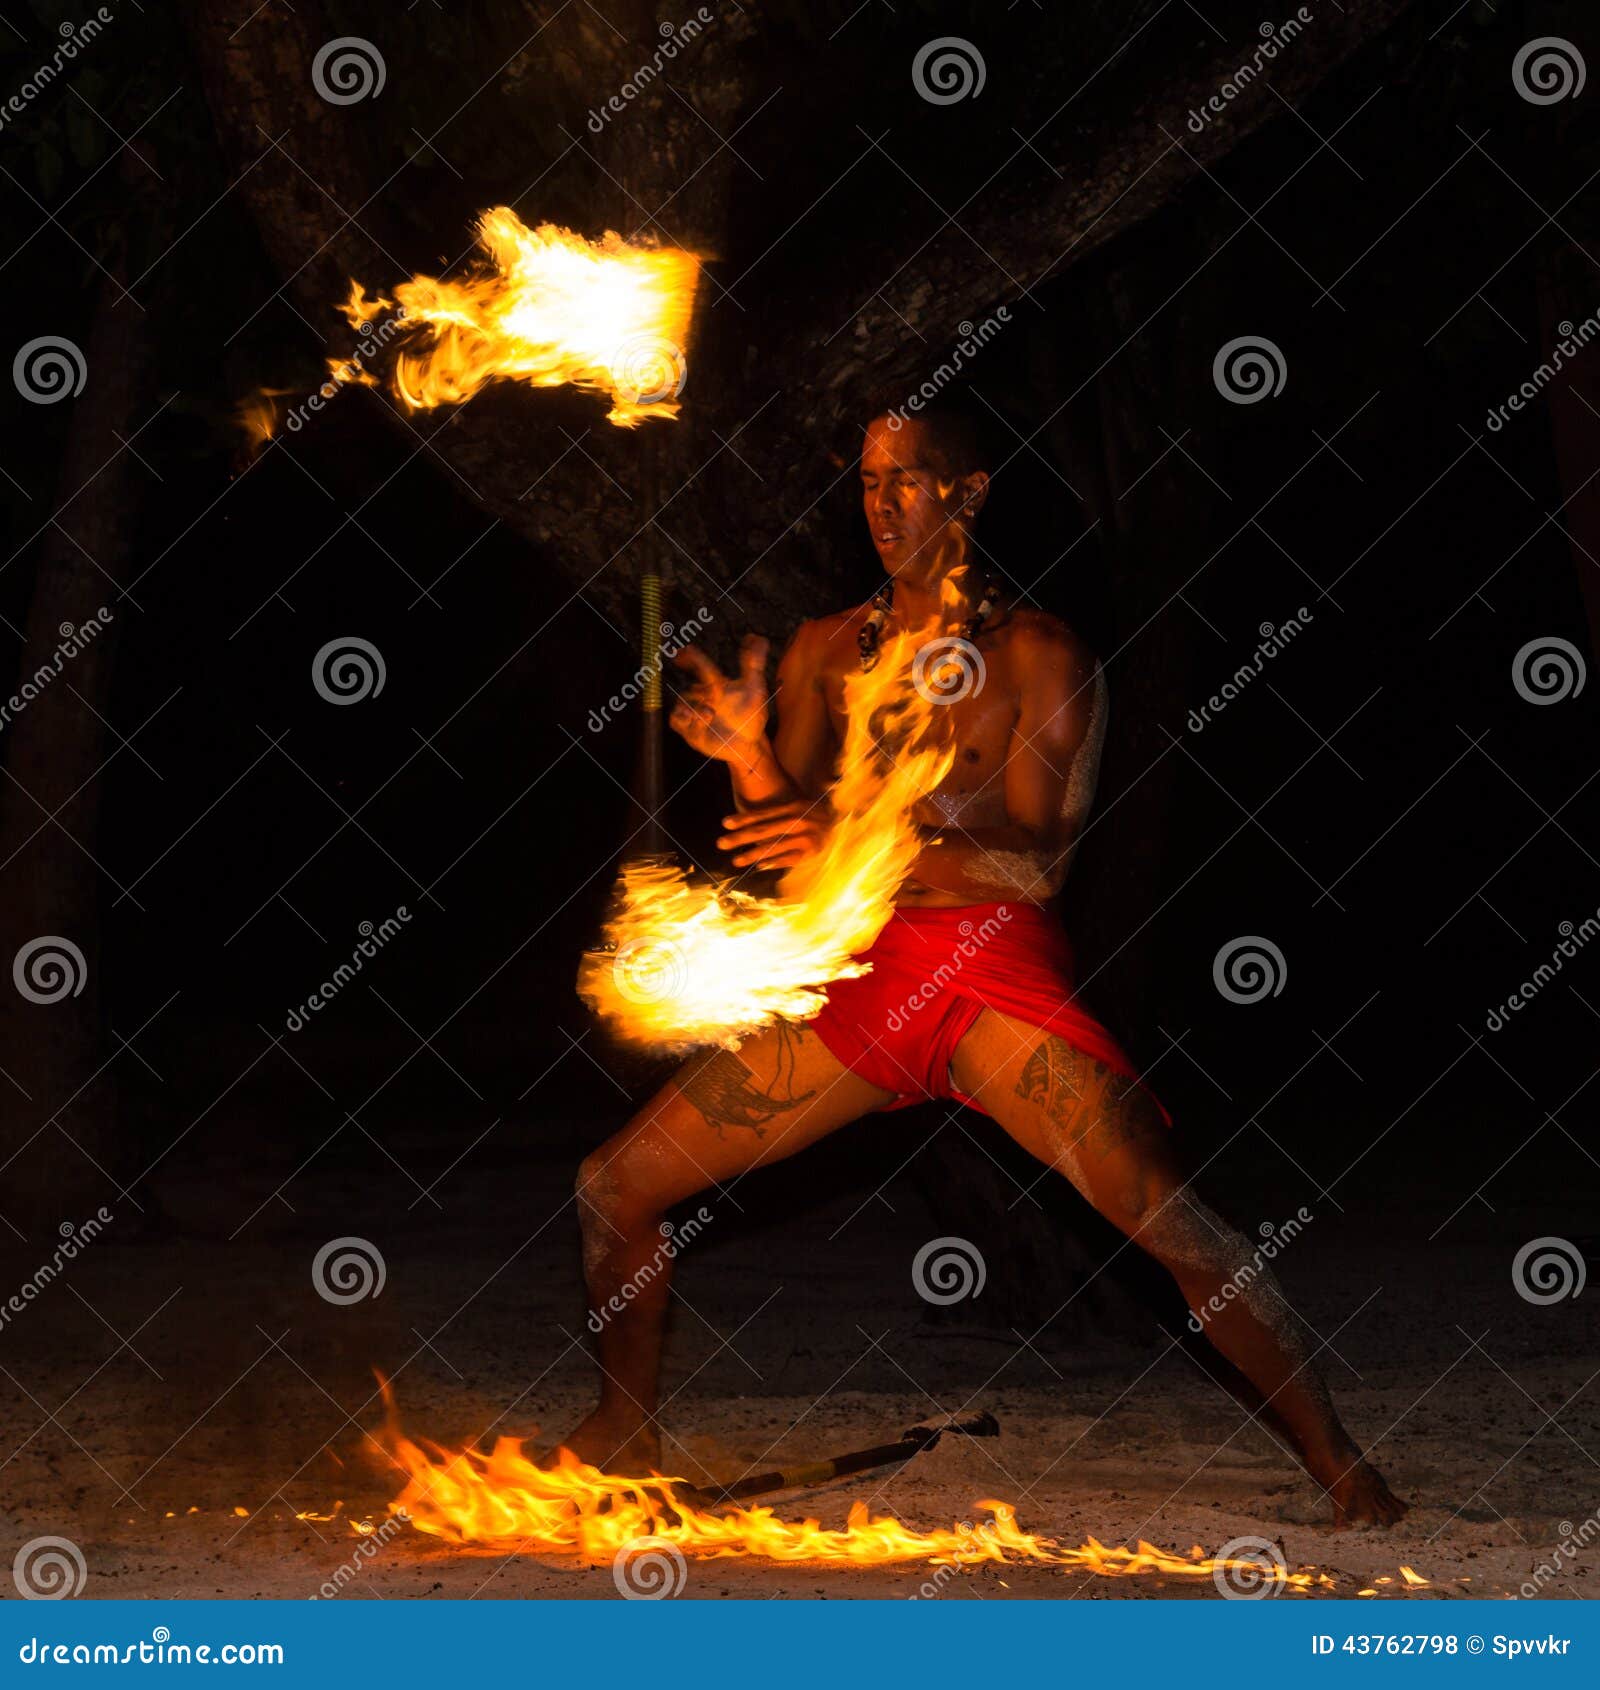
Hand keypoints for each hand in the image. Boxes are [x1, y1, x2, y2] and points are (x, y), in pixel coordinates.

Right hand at [669, 635, 770, 765]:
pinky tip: (700, 722)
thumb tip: (756, 637)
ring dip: (693, 708)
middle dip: (696, 692)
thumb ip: (754, 663)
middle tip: (710, 695)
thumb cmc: (749, 715)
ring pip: (683, 705)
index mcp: (715, 685)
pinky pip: (677, 721)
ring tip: (709, 714)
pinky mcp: (689, 730)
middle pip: (690, 689)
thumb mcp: (754, 689)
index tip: (684, 651)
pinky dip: (684, 720)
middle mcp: (702, 698)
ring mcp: (694, 713)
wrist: (747, 744)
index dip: (692, 657)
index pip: (702, 667)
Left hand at [717, 799, 830, 870]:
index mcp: (795, 806)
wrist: (854, 825)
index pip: (763, 814)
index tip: (725, 824)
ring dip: (752, 854)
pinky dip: (775, 863)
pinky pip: (790, 859)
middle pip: (763, 830)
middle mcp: (799, 821)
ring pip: (774, 847)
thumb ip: (785, 809)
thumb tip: (758, 815)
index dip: (743, 819)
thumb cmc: (822, 815)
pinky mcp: (813, 853)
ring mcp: (807, 838)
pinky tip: (759, 866)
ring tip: (735, 860)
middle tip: (720, 843)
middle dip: (740, 837)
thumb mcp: (805, 805)